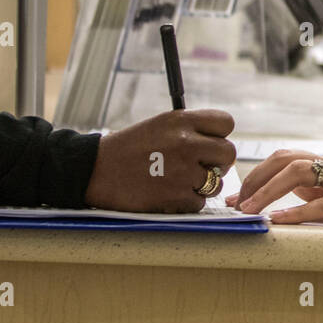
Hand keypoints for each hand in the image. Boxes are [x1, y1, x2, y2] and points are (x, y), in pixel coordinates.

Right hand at [85, 108, 235, 212]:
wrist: (94, 170)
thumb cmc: (128, 148)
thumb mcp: (160, 125)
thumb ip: (190, 131)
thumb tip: (219, 145)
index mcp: (181, 120)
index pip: (226, 123)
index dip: (220, 135)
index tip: (210, 144)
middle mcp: (186, 142)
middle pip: (228, 153)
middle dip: (218, 162)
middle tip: (202, 167)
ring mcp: (182, 170)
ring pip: (216, 182)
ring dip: (202, 185)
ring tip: (179, 181)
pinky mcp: (176, 196)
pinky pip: (199, 202)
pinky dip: (187, 202)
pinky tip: (168, 194)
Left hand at [228, 150, 322, 223]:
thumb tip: (299, 197)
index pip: (288, 157)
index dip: (259, 172)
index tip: (239, 191)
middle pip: (285, 159)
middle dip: (253, 178)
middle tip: (234, 201)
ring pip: (297, 174)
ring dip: (266, 192)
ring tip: (247, 209)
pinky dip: (297, 213)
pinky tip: (279, 221)